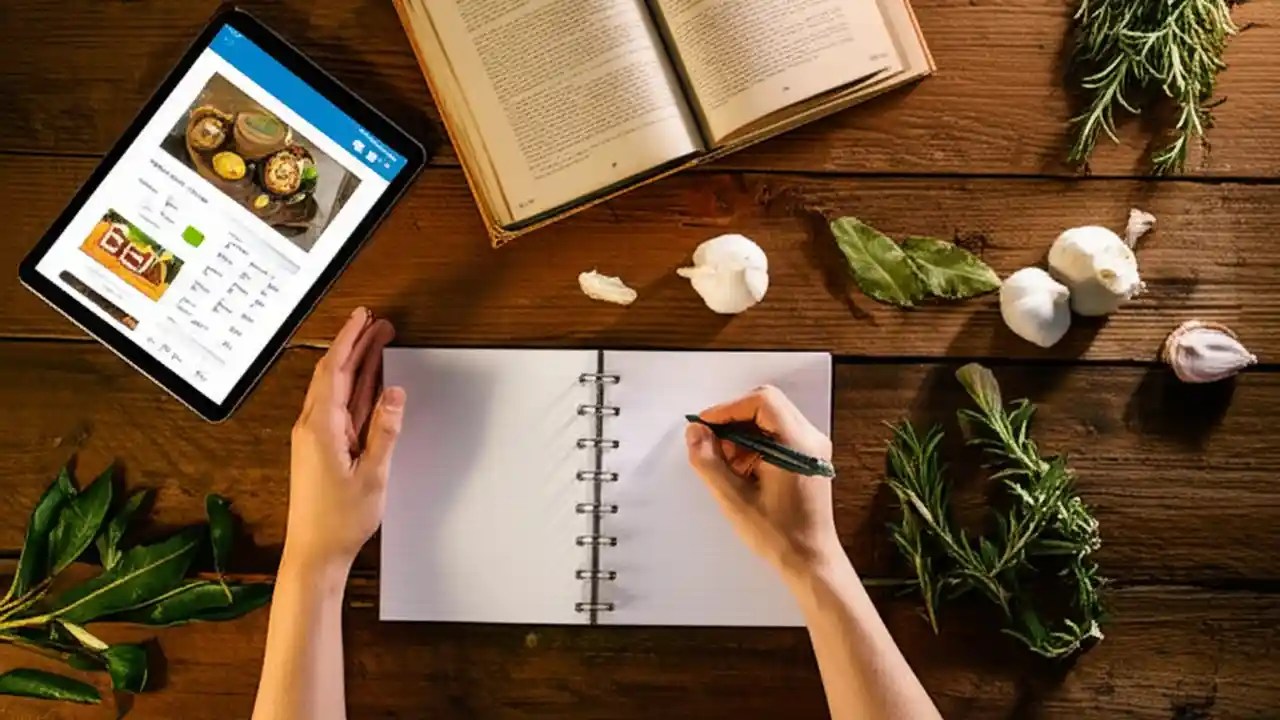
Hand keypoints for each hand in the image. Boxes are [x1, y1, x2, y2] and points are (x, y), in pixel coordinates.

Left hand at [286, 307, 403, 571]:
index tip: (362, 317)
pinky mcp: (320, 449)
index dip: (349, 340)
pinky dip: (355, 389)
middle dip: (356, 345)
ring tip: (378, 344)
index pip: (335, 370)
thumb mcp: (372, 475)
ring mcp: (315, 438)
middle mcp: (313, 427)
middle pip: (334, 374)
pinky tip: (370, 385)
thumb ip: (384, 431)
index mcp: (321, 428)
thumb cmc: (339, 520)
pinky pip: (339, 408)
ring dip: (356, 365)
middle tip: (378, 324)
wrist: (314, 552)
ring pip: (337, 389)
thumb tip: (394, 394)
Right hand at [685, 385, 839, 577]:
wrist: (810, 561)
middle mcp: (810, 439)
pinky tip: (742, 470)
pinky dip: (754, 445)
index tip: (705, 425)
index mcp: (797, 444)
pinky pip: (776, 435)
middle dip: (733, 421)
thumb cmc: (780, 536)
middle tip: (712, 444)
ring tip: (727, 465)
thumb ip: (710, 462)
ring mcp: (811, 448)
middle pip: (766, 406)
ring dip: (742, 435)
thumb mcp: (735, 499)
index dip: (728, 408)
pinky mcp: (806, 458)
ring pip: (769, 420)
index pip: (762, 401)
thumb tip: (695, 432)